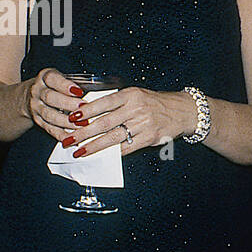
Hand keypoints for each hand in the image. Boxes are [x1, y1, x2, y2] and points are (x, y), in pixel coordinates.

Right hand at [23, 68, 87, 141]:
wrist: (30, 95)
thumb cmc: (52, 85)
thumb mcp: (60, 77)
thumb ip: (73, 82)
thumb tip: (94, 87)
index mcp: (45, 77)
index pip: (52, 79)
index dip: (65, 85)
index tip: (78, 91)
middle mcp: (37, 91)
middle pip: (50, 97)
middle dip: (68, 103)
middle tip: (83, 107)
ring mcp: (36, 107)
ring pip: (50, 115)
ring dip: (66, 121)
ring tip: (81, 124)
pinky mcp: (38, 121)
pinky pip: (50, 129)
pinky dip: (61, 134)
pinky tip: (72, 137)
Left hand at [60, 87, 196, 158]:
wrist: (182, 111)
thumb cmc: (153, 102)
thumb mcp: (136, 95)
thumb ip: (116, 102)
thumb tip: (88, 112)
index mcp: (130, 94)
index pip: (104, 102)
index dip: (86, 110)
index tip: (71, 117)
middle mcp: (136, 108)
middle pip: (105, 122)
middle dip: (84, 132)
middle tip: (68, 139)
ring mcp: (144, 124)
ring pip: (113, 137)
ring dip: (94, 146)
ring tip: (80, 151)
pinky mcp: (150, 138)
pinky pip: (126, 148)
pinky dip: (111, 153)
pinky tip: (100, 156)